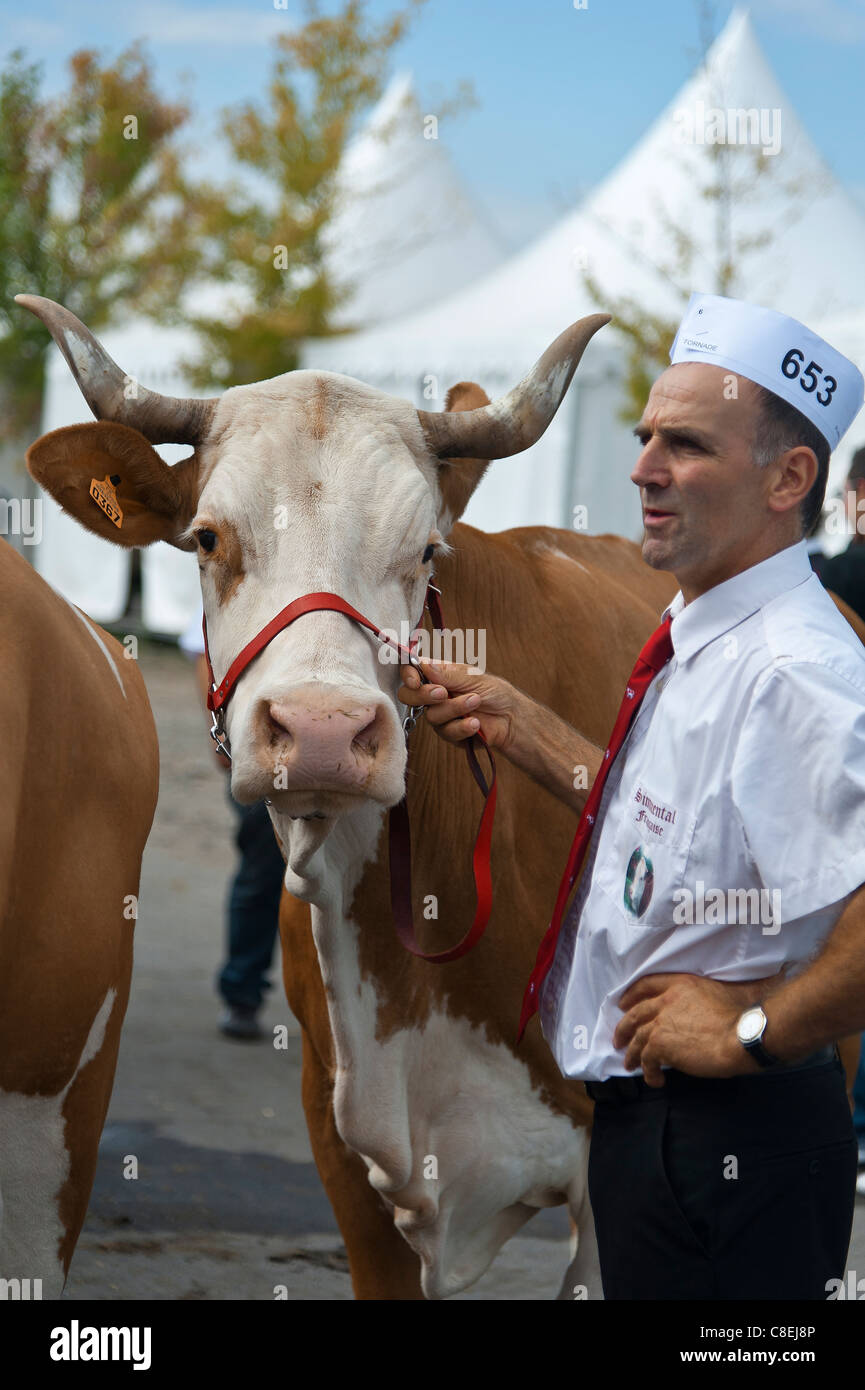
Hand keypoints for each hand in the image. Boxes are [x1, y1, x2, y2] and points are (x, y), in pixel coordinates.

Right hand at [398, 658, 516, 751]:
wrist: (511, 718)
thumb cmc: (495, 693)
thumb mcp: (473, 677)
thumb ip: (448, 674)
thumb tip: (424, 665)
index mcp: (438, 676)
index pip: (411, 672)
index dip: (407, 675)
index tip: (415, 680)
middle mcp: (434, 696)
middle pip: (409, 697)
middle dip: (424, 695)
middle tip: (443, 693)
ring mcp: (441, 716)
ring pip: (432, 715)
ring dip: (455, 708)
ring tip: (476, 701)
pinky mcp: (449, 734)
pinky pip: (447, 732)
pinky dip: (463, 726)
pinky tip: (476, 722)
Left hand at [613, 971, 783, 1086]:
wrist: (742, 1036)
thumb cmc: (740, 1018)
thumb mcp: (717, 993)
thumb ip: (698, 999)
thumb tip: (694, 1014)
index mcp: (680, 984)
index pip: (647, 984)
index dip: (632, 995)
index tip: (623, 1004)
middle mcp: (667, 1000)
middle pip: (636, 1013)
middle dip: (624, 1028)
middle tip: (619, 1039)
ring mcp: (661, 1022)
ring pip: (638, 1039)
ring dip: (632, 1054)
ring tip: (630, 1064)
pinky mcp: (661, 1044)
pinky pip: (647, 1060)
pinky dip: (648, 1072)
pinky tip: (655, 1079)